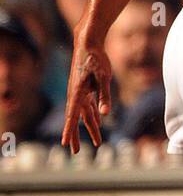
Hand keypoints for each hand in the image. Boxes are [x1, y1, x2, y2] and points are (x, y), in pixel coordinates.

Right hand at [61, 32, 111, 152]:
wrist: (88, 43)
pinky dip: (93, 115)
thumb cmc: (96, 59)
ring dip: (90, 127)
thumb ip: (105, 96)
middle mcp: (76, 94)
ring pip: (85, 114)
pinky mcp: (85, 87)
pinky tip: (99, 122)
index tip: (65, 144)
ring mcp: (80, 91)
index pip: (72, 116)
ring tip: (97, 142)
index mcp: (77, 93)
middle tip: (75, 152)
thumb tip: (106, 115)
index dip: (69, 131)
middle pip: (76, 119)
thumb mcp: (104, 77)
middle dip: (76, 135)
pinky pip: (89, 105)